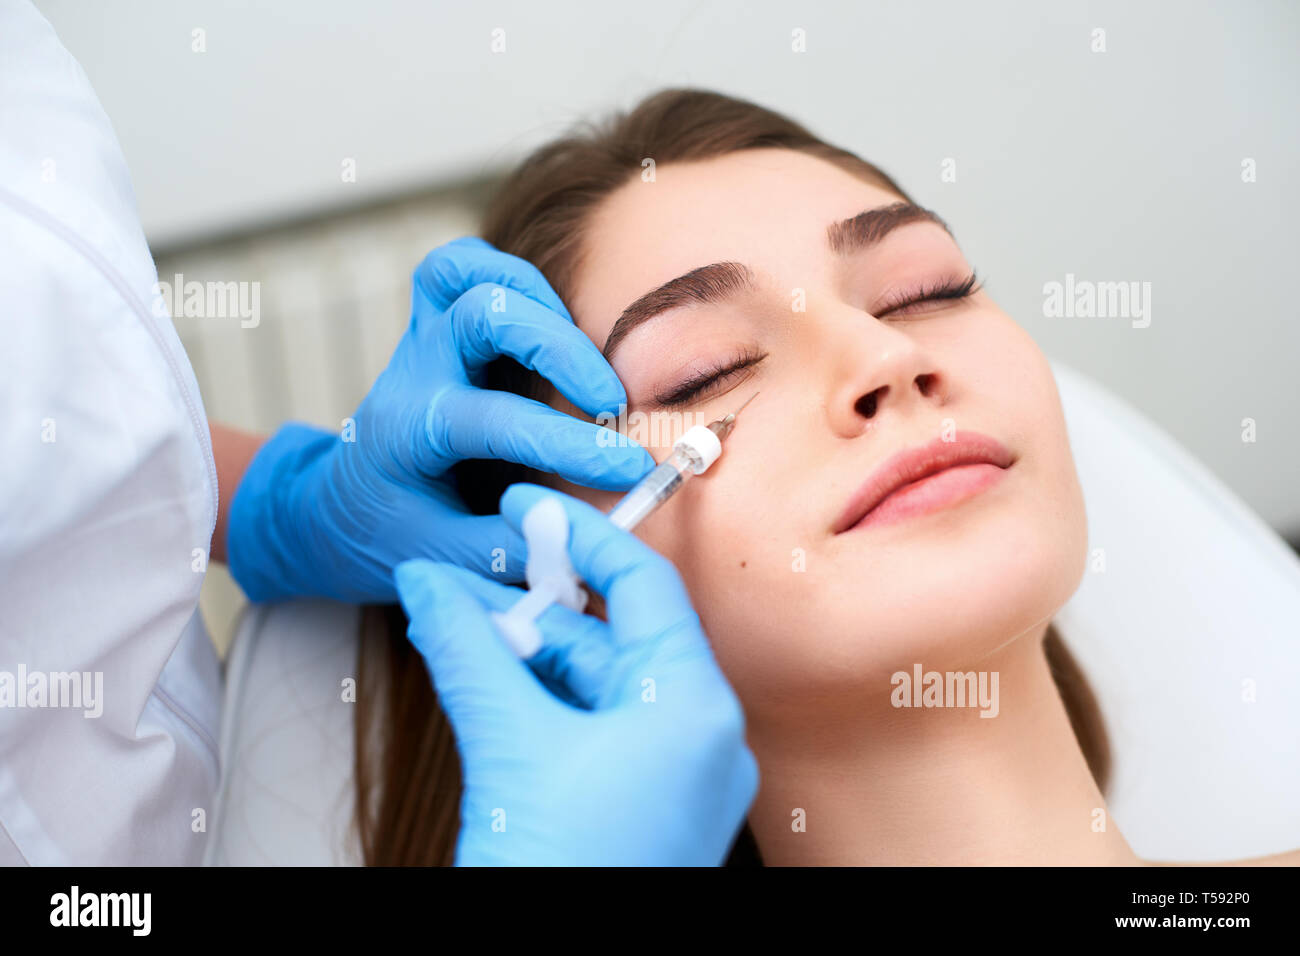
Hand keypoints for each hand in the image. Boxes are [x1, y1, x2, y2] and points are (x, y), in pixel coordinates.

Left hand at [226, 237, 653, 602]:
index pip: (496, 422)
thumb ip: (511, 548)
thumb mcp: (444, 559)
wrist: (341, 507)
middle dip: (561, 350)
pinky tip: (550, 319)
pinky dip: (509, 275)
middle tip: (614, 404)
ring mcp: (422, 338)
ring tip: (586, 355)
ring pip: (468, 271)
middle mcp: (414, 372)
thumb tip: (583, 537)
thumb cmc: (394, 534)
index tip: (630, 470)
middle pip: (482, 314)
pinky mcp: (434, 321)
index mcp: (409, 434)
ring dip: (538, 299)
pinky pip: (461, 266)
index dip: (570, 444)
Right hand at [394, 483, 758, 865]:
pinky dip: (545, 702)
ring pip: (602, 686)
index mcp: (694, 709)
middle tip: (476, 571)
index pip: (645, 586)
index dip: (582, 535)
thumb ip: (465, 648)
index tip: (530, 504)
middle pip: (619, 636)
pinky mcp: (648, 811)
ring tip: (463, 627)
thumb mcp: (505, 745)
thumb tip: (426, 582)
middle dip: (541, 604)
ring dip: (532, 655)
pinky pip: (599, 731)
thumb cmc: (556, 873)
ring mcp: (677, 780)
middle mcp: (700, 739)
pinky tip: (489, 682)